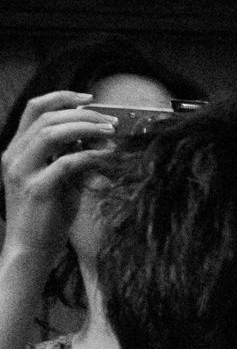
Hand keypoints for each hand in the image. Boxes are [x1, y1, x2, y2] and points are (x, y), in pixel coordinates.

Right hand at [3, 92, 115, 264]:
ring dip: (85, 129)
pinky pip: (65, 162)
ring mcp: (22, 172)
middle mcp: (14, 156)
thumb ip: (71, 158)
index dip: (61, 98)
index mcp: (16, 150)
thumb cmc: (46, 217)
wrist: (30, 250)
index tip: (89, 100)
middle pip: (45, 117)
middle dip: (82, 115)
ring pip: (51, 133)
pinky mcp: (37, 189)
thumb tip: (97, 139)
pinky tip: (108, 157)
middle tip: (110, 121)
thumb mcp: (60, 181)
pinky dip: (90, 156)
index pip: (33, 109)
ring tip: (111, 133)